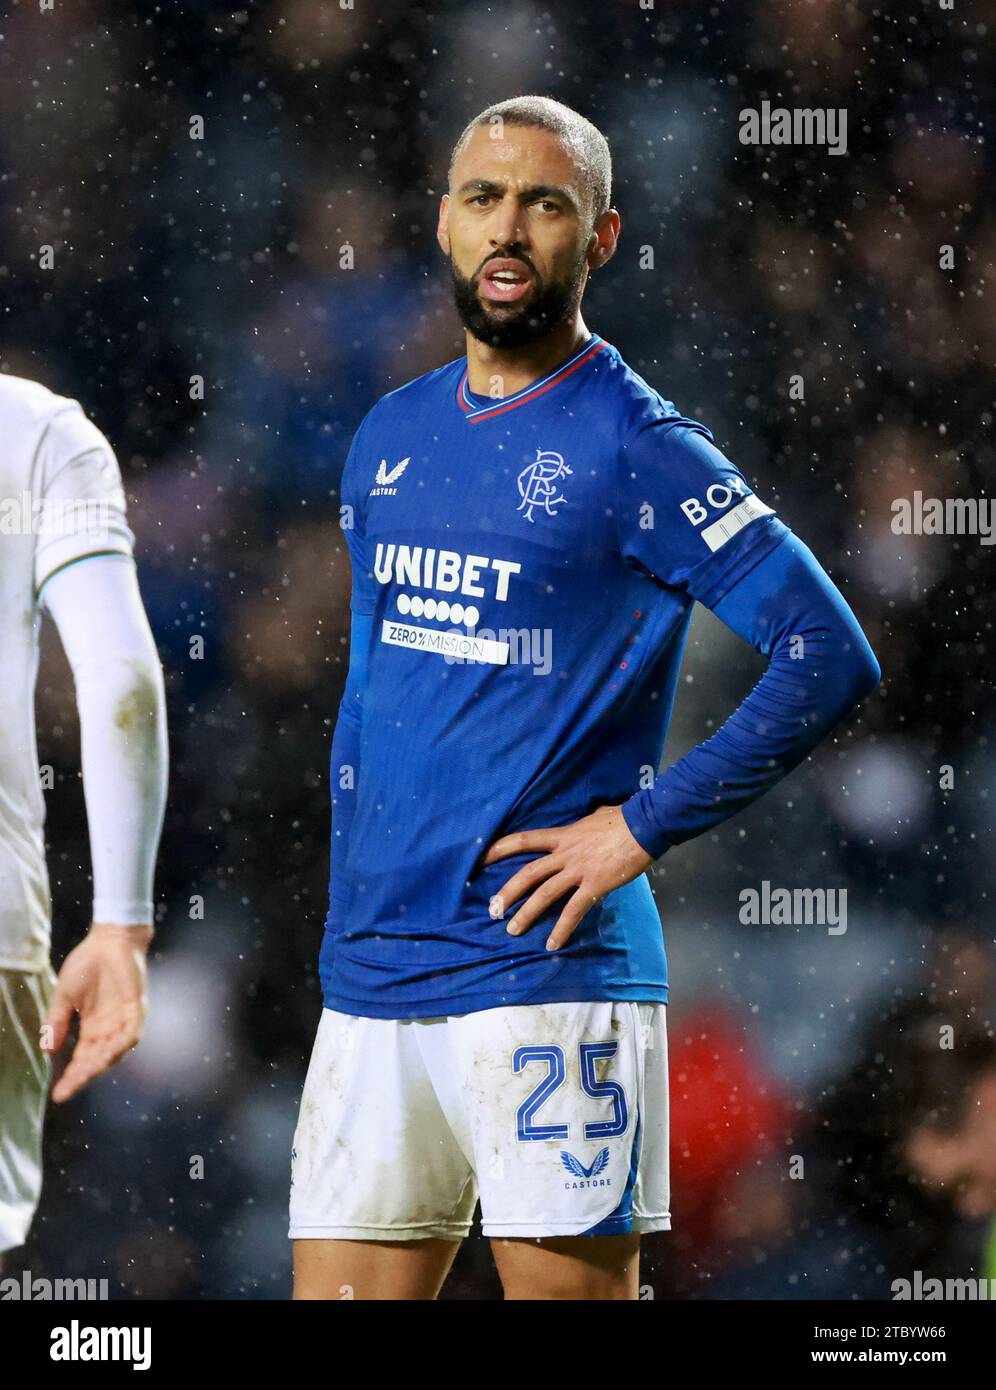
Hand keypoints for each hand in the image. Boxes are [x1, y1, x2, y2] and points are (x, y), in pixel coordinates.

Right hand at [41, 922, 153, 1102]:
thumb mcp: (64, 996)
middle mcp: (110, 1029)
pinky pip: (132, 1032)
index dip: (72, 1078)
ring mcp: (125, 1019)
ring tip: (83, 1075)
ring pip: (115, 1051)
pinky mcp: (137, 1007)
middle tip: (67, 1090)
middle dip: (82, 1076)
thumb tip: (46, 1050)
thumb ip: (56, 1022)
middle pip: (97, 1060)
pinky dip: (122, 1044)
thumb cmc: (87, 965)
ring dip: (100, 1064)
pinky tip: (108, 1053)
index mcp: (93, 1029)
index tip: (58, 1095)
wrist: (109, 940)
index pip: (82, 1060)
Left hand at [482, 804, 652, 950]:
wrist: (644, 825)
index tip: (482, 858)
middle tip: (492, 909)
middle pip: (528, 873)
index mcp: (563, 836)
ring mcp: (579, 870)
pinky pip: (574, 910)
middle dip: (507, 892)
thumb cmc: (622, 819)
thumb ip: (581, 828)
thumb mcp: (593, 818)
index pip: (525, 840)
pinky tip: (553, 944)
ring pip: (545, 894)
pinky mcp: (595, 885)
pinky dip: (562, 928)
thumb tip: (584, 826)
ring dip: (526, 914)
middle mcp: (565, 853)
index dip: (501, 848)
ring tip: (512, 930)